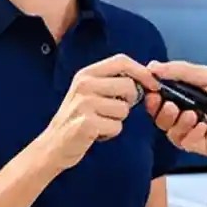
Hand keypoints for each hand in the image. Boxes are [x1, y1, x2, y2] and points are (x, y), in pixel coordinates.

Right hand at [43, 54, 158, 169]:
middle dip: (129, 101)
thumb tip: (146, 77)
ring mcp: (84, 103)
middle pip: (128, 86)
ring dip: (117, 120)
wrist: (53, 145)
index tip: (153, 84)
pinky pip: (117, 126)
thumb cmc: (78, 118)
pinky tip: (96, 133)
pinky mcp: (87, 123)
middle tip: (113, 111)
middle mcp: (84, 85)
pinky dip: (111, 133)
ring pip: (124, 109)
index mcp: (86, 74)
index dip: (142, 71)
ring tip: (100, 122)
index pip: (121, 61)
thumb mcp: (89, 92)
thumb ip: (112, 82)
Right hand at [144, 60, 206, 156]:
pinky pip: (182, 142)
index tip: (150, 89)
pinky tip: (204, 126)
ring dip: (176, 121)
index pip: (162, 94)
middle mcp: (189, 110)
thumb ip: (179, 71)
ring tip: (190, 114)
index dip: (153, 93)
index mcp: (190, 92)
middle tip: (167, 105)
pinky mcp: (198, 144)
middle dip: (159, 110)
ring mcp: (192, 129)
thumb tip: (153, 66)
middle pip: (160, 113)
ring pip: (168, 129)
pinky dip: (190, 133)